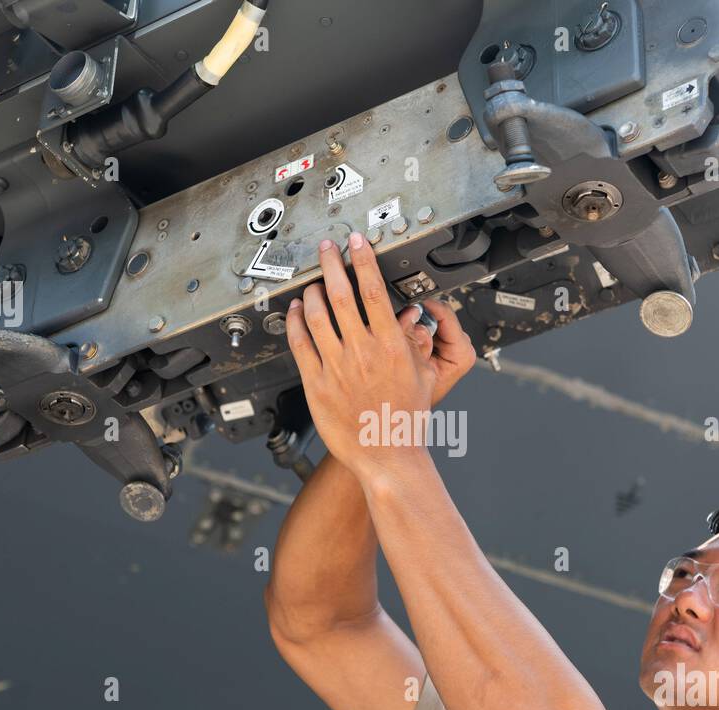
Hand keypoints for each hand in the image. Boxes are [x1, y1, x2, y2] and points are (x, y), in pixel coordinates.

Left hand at [286, 232, 473, 479]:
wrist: (388, 456)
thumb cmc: (405, 420)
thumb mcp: (423, 375)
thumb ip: (412, 343)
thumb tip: (409, 320)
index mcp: (391, 345)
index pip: (373, 290)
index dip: (363, 260)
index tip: (356, 243)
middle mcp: (362, 352)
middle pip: (342, 294)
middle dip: (332, 265)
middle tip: (326, 249)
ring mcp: (337, 367)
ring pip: (317, 317)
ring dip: (312, 293)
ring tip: (312, 282)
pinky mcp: (317, 384)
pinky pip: (300, 345)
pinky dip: (295, 323)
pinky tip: (295, 312)